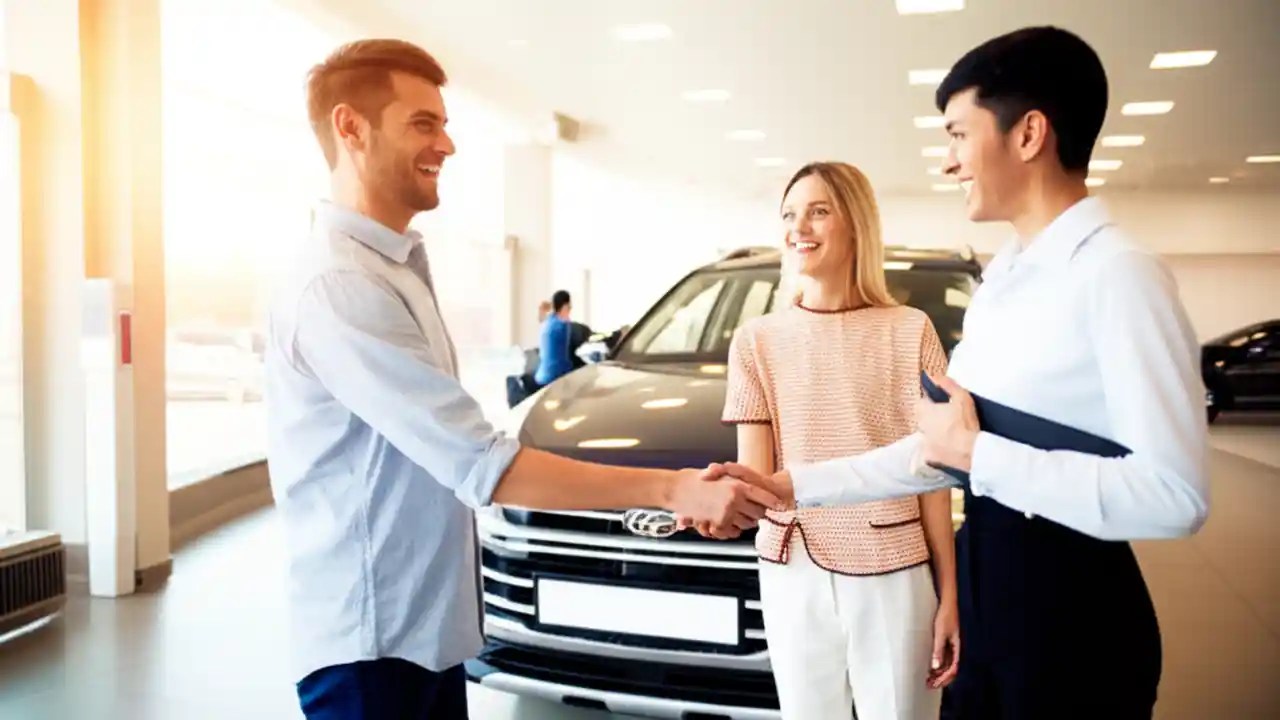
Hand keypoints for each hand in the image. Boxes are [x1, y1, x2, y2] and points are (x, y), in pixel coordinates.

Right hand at [666, 466, 780, 538]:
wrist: (675, 489)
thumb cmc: (693, 479)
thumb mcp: (718, 474)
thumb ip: (735, 481)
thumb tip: (749, 489)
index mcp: (737, 484)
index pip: (763, 496)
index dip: (773, 502)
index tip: (780, 506)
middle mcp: (735, 498)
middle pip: (759, 512)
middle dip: (760, 513)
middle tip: (760, 513)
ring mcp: (727, 512)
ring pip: (747, 523)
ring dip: (747, 522)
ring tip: (743, 518)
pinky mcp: (718, 523)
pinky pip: (733, 531)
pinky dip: (734, 531)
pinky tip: (731, 526)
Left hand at [916, 373, 979, 472]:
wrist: (971, 451)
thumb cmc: (966, 423)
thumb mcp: (961, 397)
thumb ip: (947, 385)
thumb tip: (935, 376)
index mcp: (925, 411)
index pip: (920, 403)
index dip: (931, 402)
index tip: (942, 404)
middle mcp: (921, 427)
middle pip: (923, 419)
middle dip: (933, 418)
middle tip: (950, 418)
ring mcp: (924, 443)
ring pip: (927, 435)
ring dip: (935, 434)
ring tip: (953, 434)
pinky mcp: (930, 457)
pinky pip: (931, 452)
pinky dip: (938, 450)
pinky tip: (950, 449)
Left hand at [928, 597, 960, 688]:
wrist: (948, 603)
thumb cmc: (945, 616)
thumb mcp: (940, 634)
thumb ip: (938, 650)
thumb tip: (935, 666)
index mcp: (958, 648)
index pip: (953, 669)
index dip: (944, 678)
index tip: (935, 684)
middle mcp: (957, 649)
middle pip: (951, 669)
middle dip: (941, 679)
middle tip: (929, 685)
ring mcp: (953, 646)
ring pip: (948, 665)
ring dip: (939, 673)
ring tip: (928, 679)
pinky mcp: (948, 643)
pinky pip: (945, 658)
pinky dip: (938, 665)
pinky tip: (930, 668)